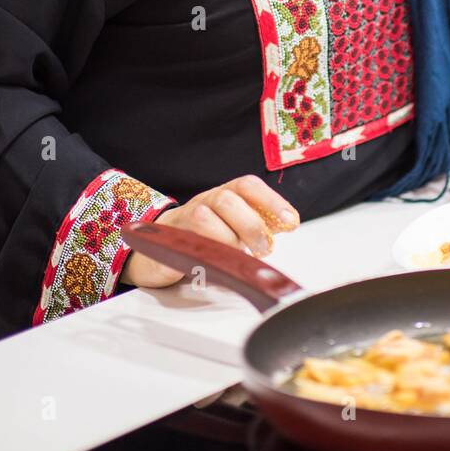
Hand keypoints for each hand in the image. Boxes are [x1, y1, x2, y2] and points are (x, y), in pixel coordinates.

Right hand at [120, 176, 299, 289]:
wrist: (158, 248)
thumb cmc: (205, 238)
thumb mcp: (235, 228)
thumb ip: (259, 224)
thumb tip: (288, 224)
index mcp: (225, 194)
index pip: (248, 186)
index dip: (271, 200)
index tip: (291, 221)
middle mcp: (205, 201)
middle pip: (227, 199)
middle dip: (251, 224)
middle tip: (264, 247)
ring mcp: (184, 218)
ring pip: (205, 217)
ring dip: (227, 239)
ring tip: (239, 257)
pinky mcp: (168, 239)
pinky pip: (185, 242)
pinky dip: (205, 253)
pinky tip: (217, 264)